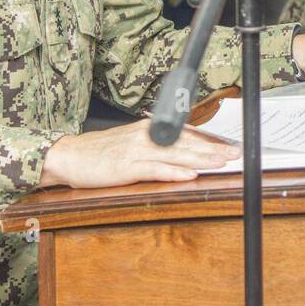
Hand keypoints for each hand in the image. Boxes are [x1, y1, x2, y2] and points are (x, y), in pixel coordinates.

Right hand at [40, 120, 240, 188]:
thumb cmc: (99, 153)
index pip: (186, 133)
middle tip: (236, 153)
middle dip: (213, 148)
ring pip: (175, 155)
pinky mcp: (126, 167)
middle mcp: (145, 136)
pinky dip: (173, 172)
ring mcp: (136, 152)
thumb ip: (156, 145)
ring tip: (221, 162)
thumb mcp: (131, 143)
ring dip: (200, 159)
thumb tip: (182, 151)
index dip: (210, 139)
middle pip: (186, 142)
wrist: (68, 156)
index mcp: (148, 130)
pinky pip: (154, 170)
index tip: (230, 145)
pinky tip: (188, 175)